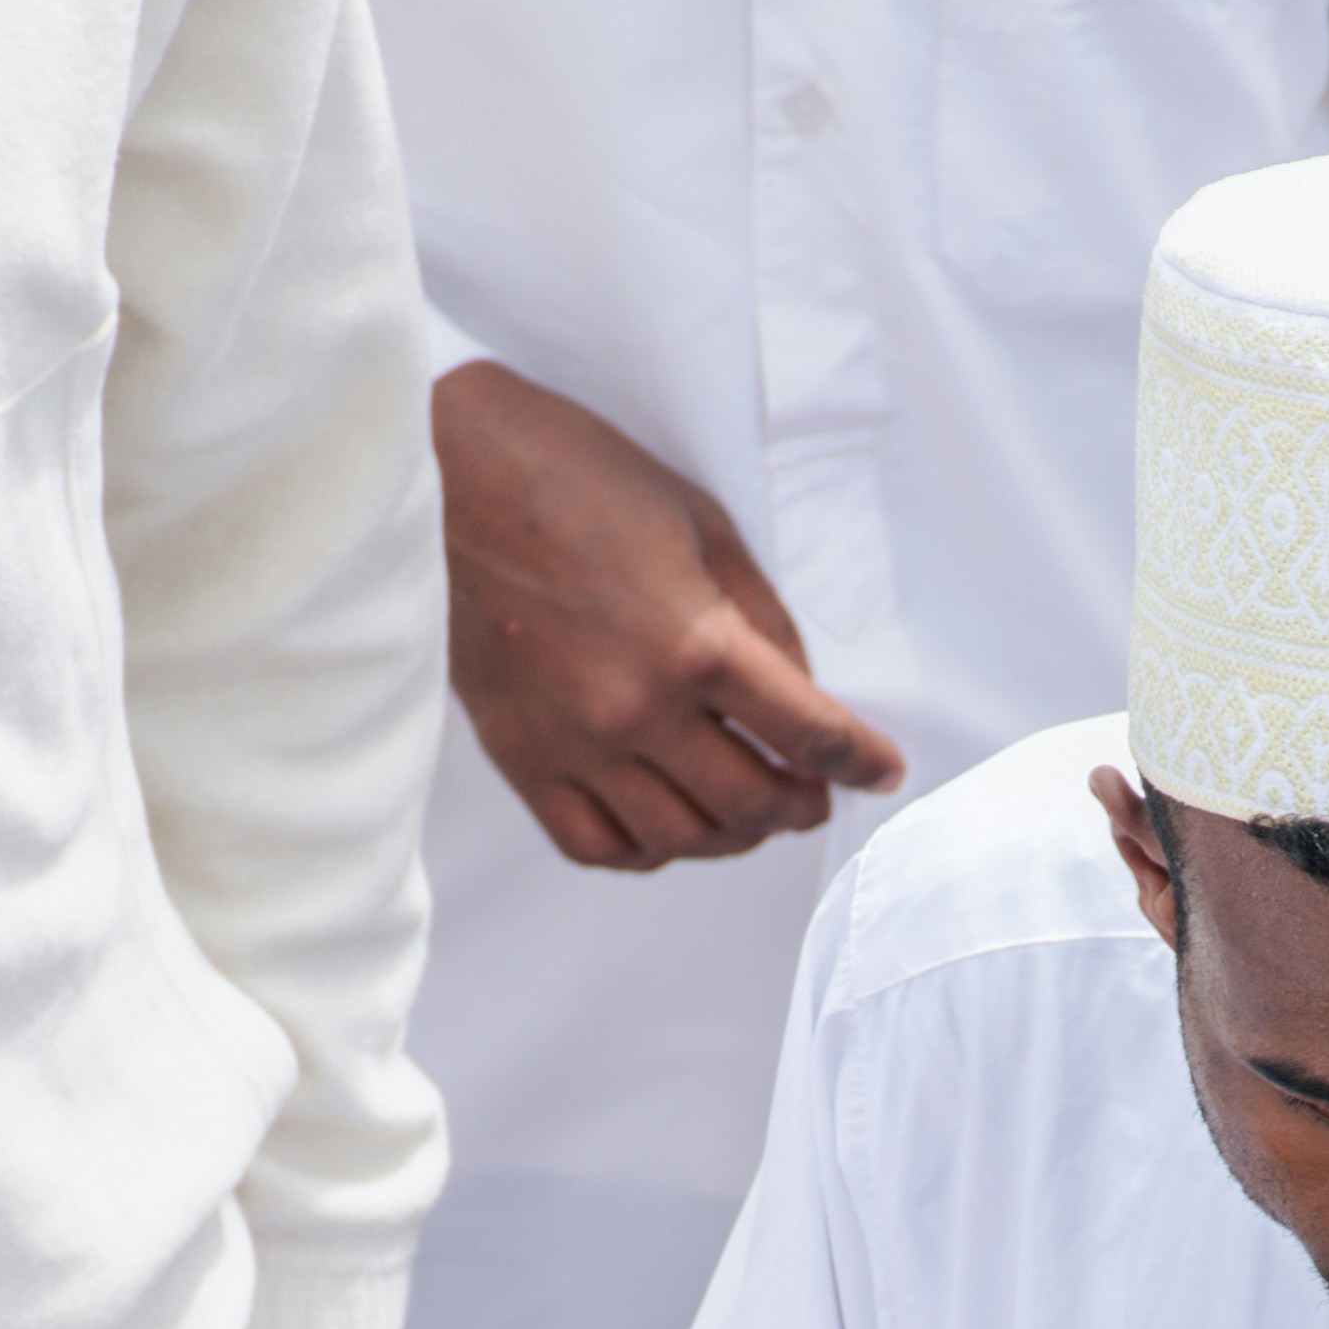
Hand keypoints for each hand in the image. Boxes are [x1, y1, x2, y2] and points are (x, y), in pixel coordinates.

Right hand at [435, 362, 905, 869]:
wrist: (446, 477)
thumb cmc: (575, 480)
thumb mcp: (701, 525)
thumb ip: (761, 620)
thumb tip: (800, 693)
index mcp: (694, 643)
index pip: (807, 734)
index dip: (860, 761)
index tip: (881, 772)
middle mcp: (636, 710)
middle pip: (750, 803)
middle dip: (801, 805)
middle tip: (814, 793)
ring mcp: (573, 744)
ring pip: (679, 838)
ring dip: (733, 836)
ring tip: (749, 810)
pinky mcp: (521, 758)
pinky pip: (596, 846)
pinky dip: (647, 850)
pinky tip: (669, 824)